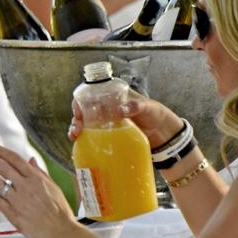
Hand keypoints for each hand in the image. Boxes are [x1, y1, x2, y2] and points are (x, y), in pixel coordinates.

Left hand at [0, 144, 77, 237]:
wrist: (60, 232)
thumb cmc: (59, 211)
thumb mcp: (53, 187)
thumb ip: (40, 172)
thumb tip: (30, 160)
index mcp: (36, 179)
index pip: (14, 159)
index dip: (0, 151)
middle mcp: (26, 187)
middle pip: (2, 167)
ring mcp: (18, 201)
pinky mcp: (12, 214)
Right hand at [68, 90, 182, 147]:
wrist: (163, 133)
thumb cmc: (155, 114)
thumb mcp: (147, 107)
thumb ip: (136, 106)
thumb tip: (121, 110)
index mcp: (113, 96)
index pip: (91, 94)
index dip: (81, 100)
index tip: (78, 110)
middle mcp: (106, 108)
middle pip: (84, 110)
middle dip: (77, 118)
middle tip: (77, 128)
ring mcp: (106, 122)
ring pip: (85, 123)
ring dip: (77, 128)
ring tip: (75, 136)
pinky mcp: (108, 134)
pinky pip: (93, 135)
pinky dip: (85, 138)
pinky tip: (81, 143)